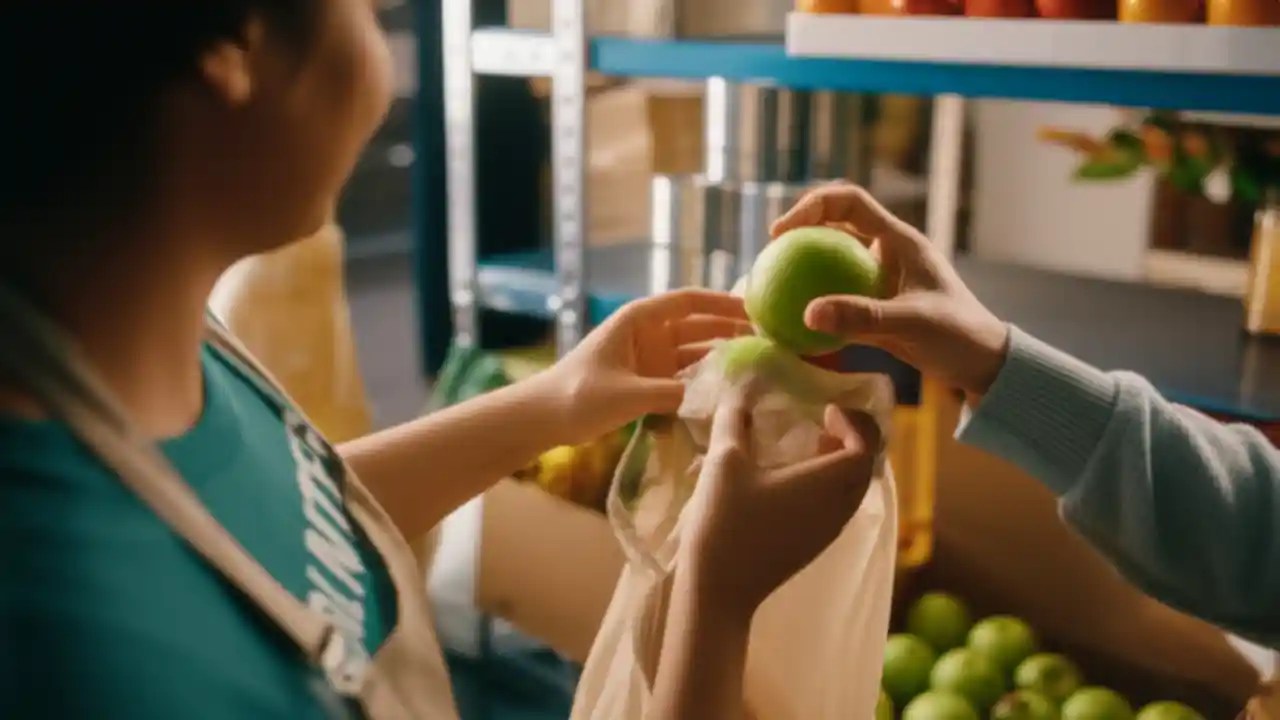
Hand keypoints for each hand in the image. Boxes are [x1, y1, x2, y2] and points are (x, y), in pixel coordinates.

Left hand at [547, 289, 751, 446]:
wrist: (544, 418)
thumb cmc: (578, 395)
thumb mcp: (628, 394)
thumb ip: (671, 393)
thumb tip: (714, 396)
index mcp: (639, 320)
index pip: (688, 301)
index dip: (722, 302)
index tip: (755, 307)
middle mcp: (649, 334)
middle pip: (698, 325)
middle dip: (731, 329)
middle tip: (770, 339)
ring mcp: (650, 358)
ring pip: (696, 351)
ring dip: (723, 355)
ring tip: (760, 362)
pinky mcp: (650, 382)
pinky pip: (686, 375)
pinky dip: (707, 379)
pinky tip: (733, 386)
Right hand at [681, 386, 879, 620]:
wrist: (719, 590)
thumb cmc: (725, 521)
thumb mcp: (725, 462)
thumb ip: (735, 420)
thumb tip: (740, 389)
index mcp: (828, 482)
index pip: (867, 445)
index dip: (854, 421)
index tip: (825, 409)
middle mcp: (839, 506)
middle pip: (867, 466)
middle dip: (853, 437)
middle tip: (823, 419)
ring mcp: (830, 529)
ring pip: (854, 487)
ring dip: (842, 460)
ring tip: (810, 444)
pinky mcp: (816, 543)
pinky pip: (839, 504)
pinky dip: (830, 482)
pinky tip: (794, 478)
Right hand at [770, 182, 1009, 396]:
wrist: (984, 365)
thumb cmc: (959, 336)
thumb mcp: (911, 323)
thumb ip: (861, 317)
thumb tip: (807, 312)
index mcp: (899, 240)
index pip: (849, 202)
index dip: (811, 206)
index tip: (781, 232)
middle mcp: (885, 253)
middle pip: (833, 226)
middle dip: (798, 234)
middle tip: (766, 258)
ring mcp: (878, 280)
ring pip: (830, 262)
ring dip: (801, 269)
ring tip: (769, 288)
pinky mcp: (874, 307)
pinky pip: (835, 296)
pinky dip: (813, 302)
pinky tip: (789, 322)